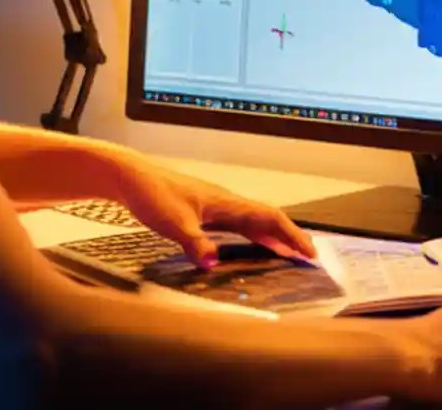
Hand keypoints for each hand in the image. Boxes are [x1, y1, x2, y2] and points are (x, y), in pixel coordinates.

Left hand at [114, 162, 315, 268]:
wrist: (131, 177)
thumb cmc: (152, 194)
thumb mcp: (173, 223)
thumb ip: (195, 243)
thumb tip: (214, 264)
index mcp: (227, 203)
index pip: (269, 218)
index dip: (292, 235)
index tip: (310, 252)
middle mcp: (227, 203)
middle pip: (268, 220)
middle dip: (290, 238)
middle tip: (308, 258)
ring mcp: (217, 207)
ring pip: (255, 223)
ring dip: (274, 238)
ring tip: (290, 255)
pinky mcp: (205, 212)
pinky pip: (239, 226)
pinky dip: (253, 237)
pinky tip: (254, 248)